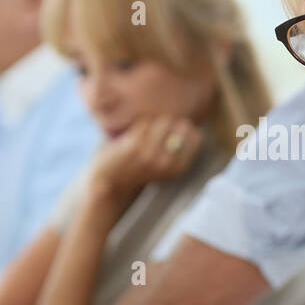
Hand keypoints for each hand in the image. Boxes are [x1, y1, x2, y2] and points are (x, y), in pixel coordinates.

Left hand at [88, 116, 204, 204]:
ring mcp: (151, 154)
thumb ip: (177, 149)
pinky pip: (145, 123)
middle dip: (172, 124)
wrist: (109, 183)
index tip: (176, 132)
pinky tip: (134, 136)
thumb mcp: (164, 167)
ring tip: (147, 133)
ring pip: (164, 121)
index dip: (186, 129)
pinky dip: (140, 125)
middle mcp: (167, 163)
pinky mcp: (135, 145)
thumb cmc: (138, 171)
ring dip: (155, 122)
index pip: (196, 137)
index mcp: (178, 169)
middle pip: (182, 125)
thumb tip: (189, 124)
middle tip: (159, 132)